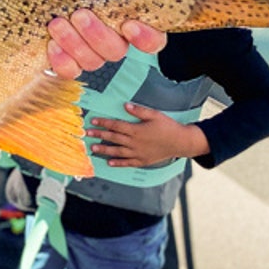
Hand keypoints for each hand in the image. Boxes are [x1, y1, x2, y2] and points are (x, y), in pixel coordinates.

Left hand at [45, 0, 166, 78]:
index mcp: (129, 13)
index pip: (153, 38)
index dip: (147, 37)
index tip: (130, 23)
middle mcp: (113, 36)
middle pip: (117, 51)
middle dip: (98, 35)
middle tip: (79, 13)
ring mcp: (89, 49)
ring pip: (93, 61)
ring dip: (75, 45)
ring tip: (56, 22)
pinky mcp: (66, 57)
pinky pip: (70, 71)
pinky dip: (62, 62)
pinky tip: (51, 45)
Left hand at [87, 103, 208, 166]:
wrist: (181, 142)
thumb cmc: (168, 127)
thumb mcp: (154, 115)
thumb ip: (138, 111)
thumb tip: (125, 105)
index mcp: (136, 130)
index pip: (116, 125)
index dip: (103, 122)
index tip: (93, 121)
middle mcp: (135, 142)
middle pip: (113, 138)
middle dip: (99, 135)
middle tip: (87, 134)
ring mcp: (138, 153)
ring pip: (117, 151)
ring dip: (104, 149)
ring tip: (93, 148)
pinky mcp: (143, 161)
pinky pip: (128, 162)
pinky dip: (118, 163)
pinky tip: (109, 161)